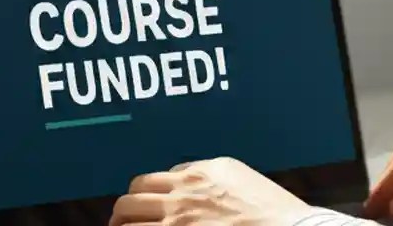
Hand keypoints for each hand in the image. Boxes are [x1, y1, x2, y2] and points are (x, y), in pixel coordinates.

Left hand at [110, 157, 315, 225]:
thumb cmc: (272, 211)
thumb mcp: (241, 178)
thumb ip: (210, 176)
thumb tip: (183, 178)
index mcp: (201, 172)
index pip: (153, 179)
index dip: (144, 195)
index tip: (143, 207)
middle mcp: (184, 191)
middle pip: (132, 197)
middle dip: (123, 211)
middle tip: (121, 222)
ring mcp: (178, 219)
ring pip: (126, 218)